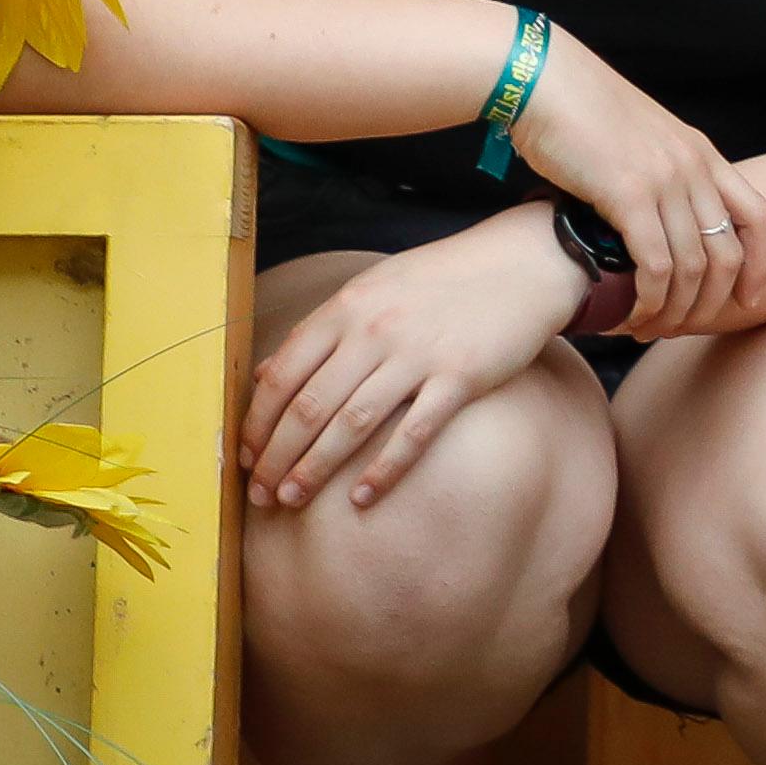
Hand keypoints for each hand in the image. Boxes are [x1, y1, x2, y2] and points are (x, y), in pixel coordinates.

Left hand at [240, 214, 595, 513]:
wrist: (520, 263)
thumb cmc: (441, 279)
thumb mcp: (371, 288)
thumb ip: (320, 330)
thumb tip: (266, 372)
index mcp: (347, 307)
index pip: (284, 374)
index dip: (257, 422)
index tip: (245, 456)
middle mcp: (374, 330)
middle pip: (310, 406)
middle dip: (277, 456)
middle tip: (261, 494)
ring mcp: (417, 355)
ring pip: (352, 424)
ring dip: (316, 468)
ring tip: (293, 500)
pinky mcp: (459, 379)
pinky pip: (413, 432)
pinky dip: (383, 469)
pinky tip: (362, 497)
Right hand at [512, 34, 765, 336]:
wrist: (545, 81)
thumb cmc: (580, 113)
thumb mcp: (641, 138)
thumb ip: (660, 175)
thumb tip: (655, 224)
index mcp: (702, 153)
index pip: (758, 216)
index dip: (760, 265)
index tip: (748, 300)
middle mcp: (693, 167)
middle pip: (728, 254)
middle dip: (712, 303)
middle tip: (684, 329)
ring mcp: (665, 179)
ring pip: (693, 268)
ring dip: (676, 311)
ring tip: (651, 329)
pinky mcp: (630, 194)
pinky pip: (656, 265)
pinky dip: (649, 300)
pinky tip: (632, 315)